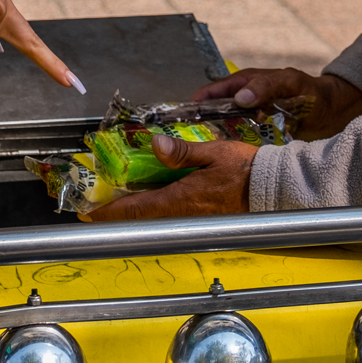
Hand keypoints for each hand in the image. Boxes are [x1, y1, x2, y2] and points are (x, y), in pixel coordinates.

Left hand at [83, 135, 256, 221]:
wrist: (272, 190)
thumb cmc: (245, 170)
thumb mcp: (213, 152)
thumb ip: (182, 151)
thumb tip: (155, 144)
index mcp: (181, 198)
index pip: (136, 209)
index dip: (110, 211)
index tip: (89, 212)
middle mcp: (182, 213)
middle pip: (140, 217)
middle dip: (117, 211)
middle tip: (97, 203)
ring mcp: (191, 218)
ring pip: (153, 217)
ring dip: (133, 210)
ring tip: (117, 198)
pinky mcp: (200, 217)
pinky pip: (168, 215)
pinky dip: (151, 207)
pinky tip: (149, 195)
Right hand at [194, 67, 361, 140]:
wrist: (332, 111)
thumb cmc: (310, 91)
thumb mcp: (288, 83)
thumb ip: (265, 86)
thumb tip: (239, 96)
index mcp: (245, 83)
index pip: (213, 91)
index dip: (197, 103)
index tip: (183, 117)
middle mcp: (243, 101)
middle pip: (215, 114)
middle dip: (203, 127)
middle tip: (191, 144)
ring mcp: (250, 120)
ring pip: (226, 131)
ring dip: (219, 141)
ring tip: (207, 156)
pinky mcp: (260, 137)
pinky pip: (241, 143)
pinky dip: (235, 150)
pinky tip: (231, 161)